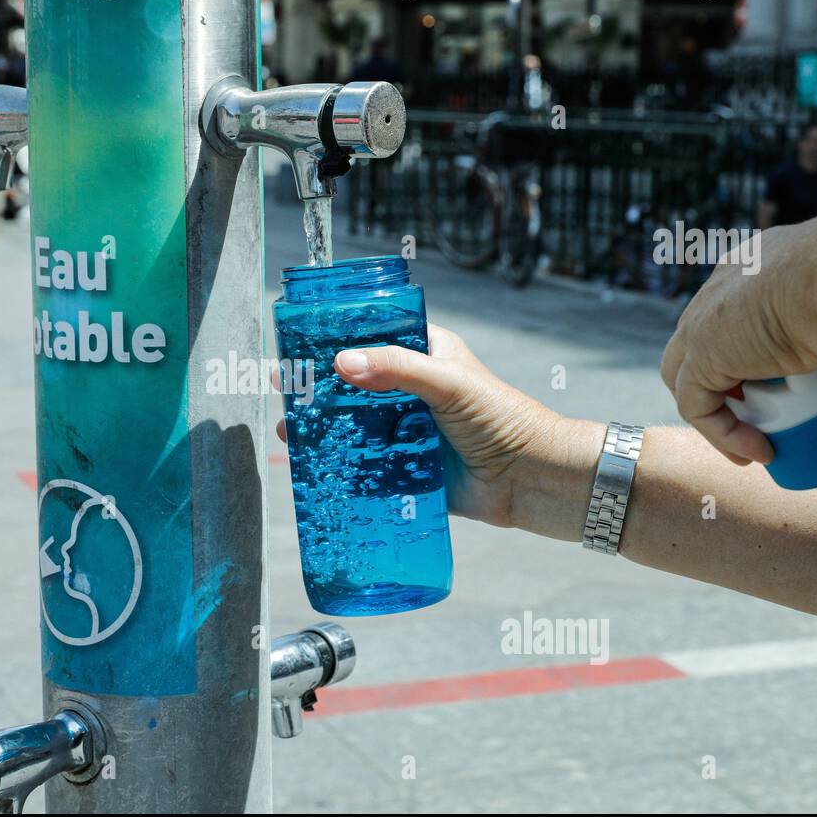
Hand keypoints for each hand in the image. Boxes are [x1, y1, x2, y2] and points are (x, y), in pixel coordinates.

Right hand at [275, 322, 568, 527]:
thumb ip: (397, 369)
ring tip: (290, 432)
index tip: (299, 346)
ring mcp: (409, 430)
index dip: (335, 339)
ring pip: (357, 425)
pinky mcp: (409, 468)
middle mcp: (414, 390)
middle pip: (356, 384)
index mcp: (426, 353)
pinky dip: (344, 466)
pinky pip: (369, 465)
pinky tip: (315, 468)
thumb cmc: (501, 419)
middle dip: (320, 390)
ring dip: (325, 430)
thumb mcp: (448, 383)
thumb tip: (340, 363)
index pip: (372, 337)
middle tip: (285, 392)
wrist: (531, 480)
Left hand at [659, 224, 816, 464]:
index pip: (735, 309)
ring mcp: (702, 320)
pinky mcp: (701, 355)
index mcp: (753, 264)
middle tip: (764, 413)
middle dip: (725, 382)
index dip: (746, 348)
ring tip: (758, 441)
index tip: (778, 382)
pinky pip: (698, 407)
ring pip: (691, 378)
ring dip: (719, 414)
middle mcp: (721, 287)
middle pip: (704, 343)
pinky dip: (724, 434)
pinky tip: (758, 451)